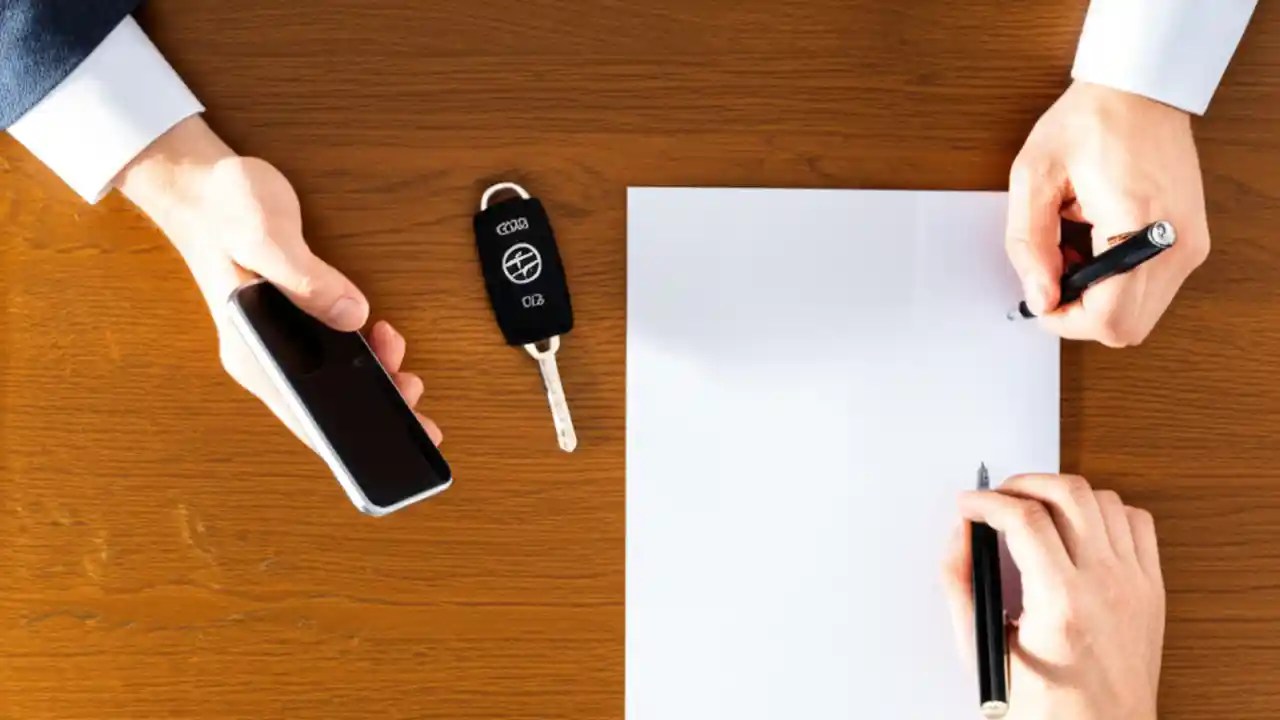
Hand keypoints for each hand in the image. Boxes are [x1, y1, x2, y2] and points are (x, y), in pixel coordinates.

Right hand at [117, 116, 441, 448]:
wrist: (203, 185)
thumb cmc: (226, 205)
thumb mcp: (262, 233)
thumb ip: (305, 278)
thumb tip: (352, 314)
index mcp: (249, 348)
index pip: (298, 410)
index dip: (341, 433)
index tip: (385, 436)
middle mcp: (264, 355)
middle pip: (319, 405)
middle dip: (370, 410)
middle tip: (412, 397)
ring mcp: (278, 342)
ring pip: (329, 382)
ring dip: (372, 382)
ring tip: (406, 371)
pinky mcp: (294, 323)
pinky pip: (330, 357)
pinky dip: (362, 358)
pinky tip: (385, 345)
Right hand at [942, 474, 1165, 719]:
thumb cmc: (1048, 707)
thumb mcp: (986, 650)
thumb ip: (963, 587)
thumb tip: (959, 538)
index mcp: (1061, 604)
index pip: (1025, 519)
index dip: (987, 501)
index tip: (970, 505)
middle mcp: (1105, 586)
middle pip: (1068, 493)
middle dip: (1024, 484)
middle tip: (1000, 500)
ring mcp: (1134, 584)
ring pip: (1104, 499)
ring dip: (1063, 495)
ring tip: (1037, 511)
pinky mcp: (1152, 588)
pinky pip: (1138, 521)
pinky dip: (1107, 512)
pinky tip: (1082, 528)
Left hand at [1006, 81, 1210, 346]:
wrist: (1138, 91)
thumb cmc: (1090, 122)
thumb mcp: (1034, 177)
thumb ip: (1029, 244)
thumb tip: (1039, 297)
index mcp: (1138, 222)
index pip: (1110, 317)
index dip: (1066, 320)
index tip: (1041, 298)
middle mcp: (1176, 242)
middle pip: (1127, 327)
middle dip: (1080, 311)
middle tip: (1055, 270)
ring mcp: (1189, 244)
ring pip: (1139, 315)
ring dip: (1098, 299)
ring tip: (1073, 251)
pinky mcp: (1190, 240)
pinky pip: (1150, 290)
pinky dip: (1116, 285)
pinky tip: (1094, 246)